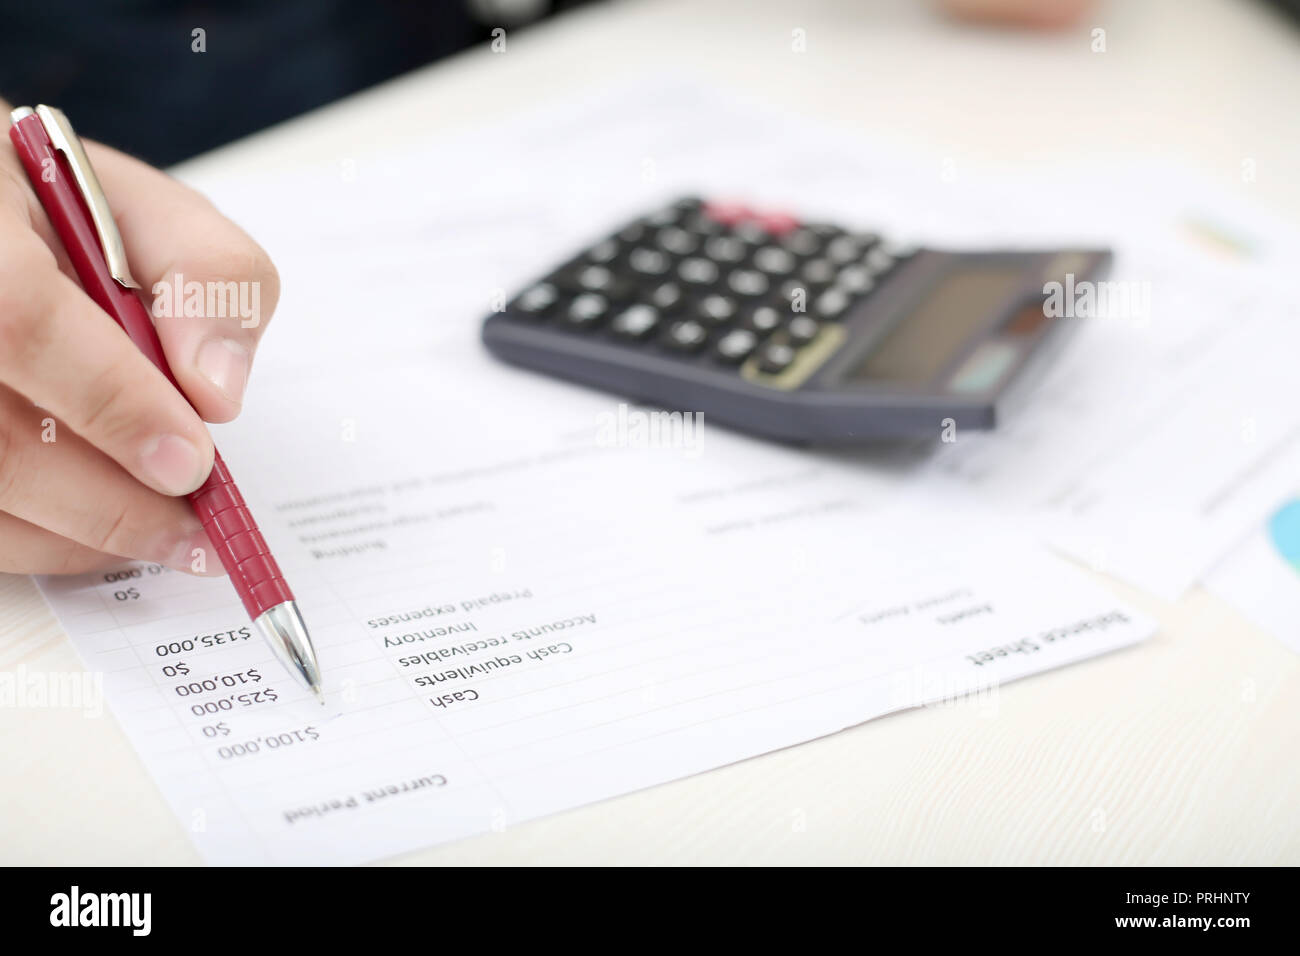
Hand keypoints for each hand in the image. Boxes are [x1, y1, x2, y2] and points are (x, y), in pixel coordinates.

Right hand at [0, 102, 279, 574]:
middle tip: (197, 524)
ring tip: (163, 532)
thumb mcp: (138, 206)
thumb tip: (217, 389)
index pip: (24, 318)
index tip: (192, 460)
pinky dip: (43, 541)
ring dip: (81, 533)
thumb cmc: (48, 209)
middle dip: (113, 499)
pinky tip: (98, 529)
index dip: (115, 402)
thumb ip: (206, 272)